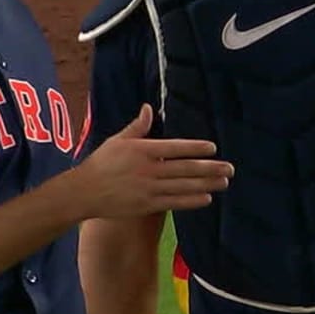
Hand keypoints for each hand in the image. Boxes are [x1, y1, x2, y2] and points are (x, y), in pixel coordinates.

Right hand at [73, 104, 231, 216]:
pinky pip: (174, 202)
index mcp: (143, 150)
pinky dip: (192, 201)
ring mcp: (149, 189)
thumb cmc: (101, 163)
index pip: (176, 148)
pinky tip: (207, 198)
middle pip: (186, 168)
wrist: (84, 192)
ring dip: (207, 184)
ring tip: (224, 182)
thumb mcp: (117, 140)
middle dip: (210, 168)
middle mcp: (149, 169)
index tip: (213, 148)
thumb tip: (148, 108)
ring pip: (184, 186)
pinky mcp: (147, 205)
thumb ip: (137, 126)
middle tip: (230, 168)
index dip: (196, 147)